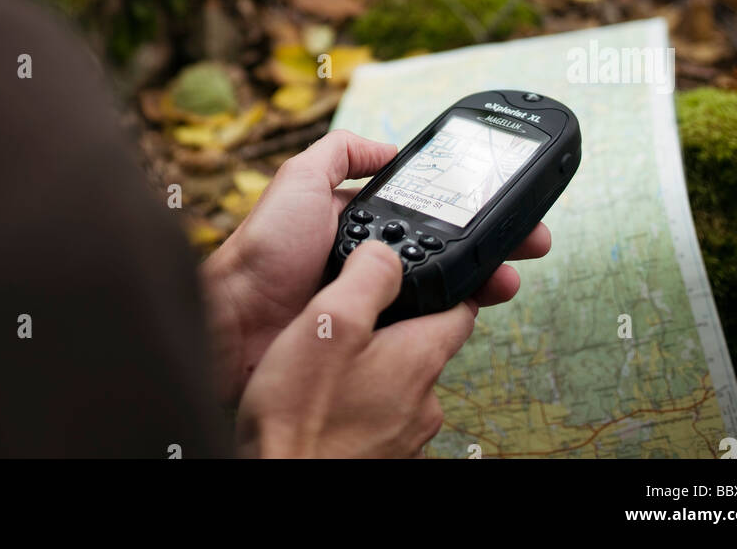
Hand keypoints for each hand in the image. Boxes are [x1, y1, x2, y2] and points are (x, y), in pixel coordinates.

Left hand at [201, 128, 550, 404]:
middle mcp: (369, 264)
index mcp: (355, 226)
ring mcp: (376, 303)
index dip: (462, 210)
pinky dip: (451, 319)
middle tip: (524, 246)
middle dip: (488, 246)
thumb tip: (387, 147)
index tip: (496, 208)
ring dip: (481, 280)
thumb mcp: (298, 178)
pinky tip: (472, 307)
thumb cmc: (263, 253)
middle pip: (444, 251)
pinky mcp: (377, 342)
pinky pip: (424, 328)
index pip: (422, 214)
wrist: (239, 325)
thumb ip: (340, 153)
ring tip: (506, 277)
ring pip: (444, 291)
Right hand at [236, 240, 472, 457]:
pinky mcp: (381, 456)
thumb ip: (369, 276)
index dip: (440, 283)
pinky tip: (326, 400)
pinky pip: (379, 414)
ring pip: (398, 381)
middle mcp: (423, 402)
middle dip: (393, 326)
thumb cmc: (297, 416)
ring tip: (328, 362)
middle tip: (350, 319)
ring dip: (372, 366)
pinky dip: (359, 402)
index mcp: (419, 358)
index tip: (415, 274)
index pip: (460, 307)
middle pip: (424, 343)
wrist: (277, 483)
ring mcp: (403, 436)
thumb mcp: (329, 320)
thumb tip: (386, 253)